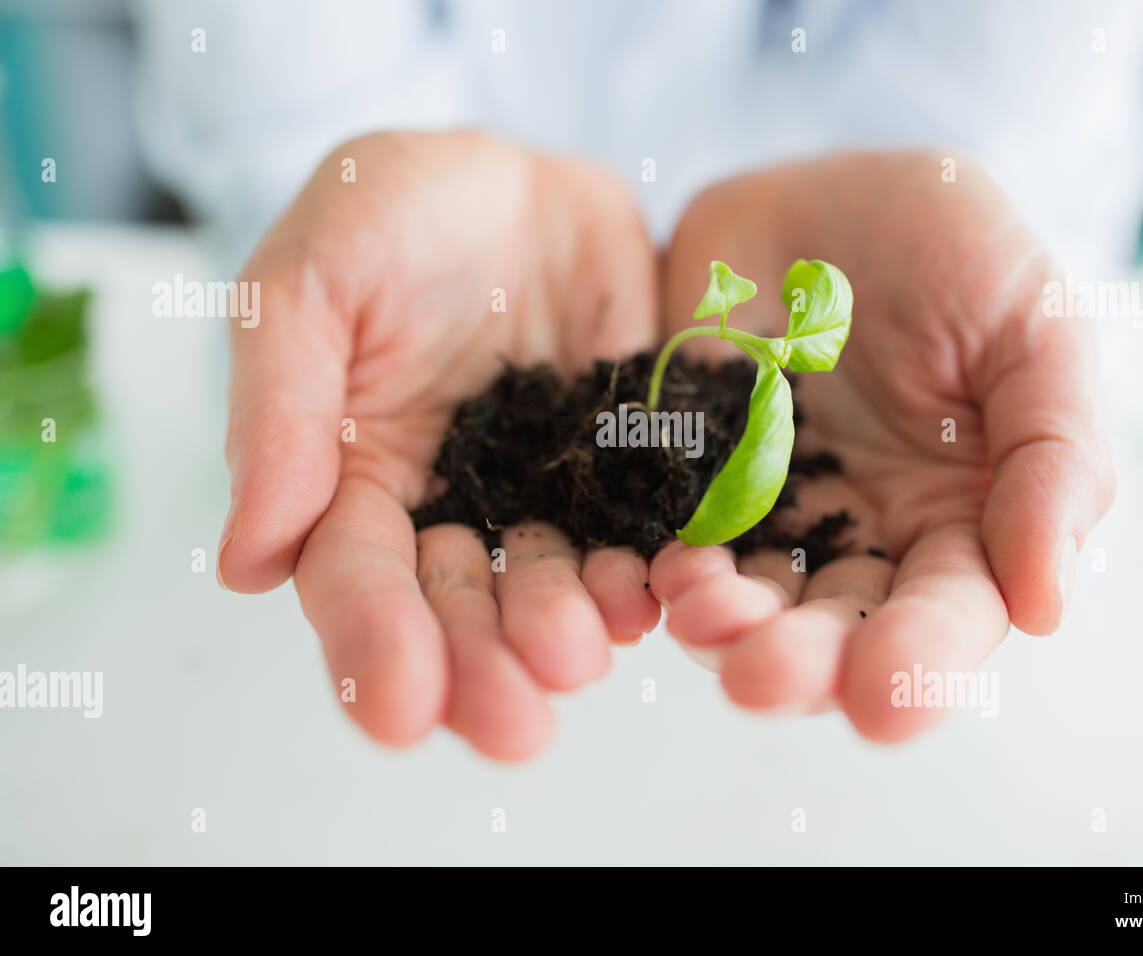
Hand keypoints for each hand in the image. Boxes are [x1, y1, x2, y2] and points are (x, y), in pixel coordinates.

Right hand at [219, 132, 660, 756]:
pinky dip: (649, 566)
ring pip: (555, 581)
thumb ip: (279, 414)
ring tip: (582, 660)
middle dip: (483, 669)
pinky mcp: (629, 464)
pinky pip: (643, 525)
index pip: (358, 580)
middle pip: (462, 606)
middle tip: (514, 727)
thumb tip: (246, 562)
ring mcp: (548, 490)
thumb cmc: (387, 216)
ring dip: (566, 631)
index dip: (376, 644)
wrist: (512, 176)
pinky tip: (655, 596)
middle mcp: (455, 506)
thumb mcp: (308, 287)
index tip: (400, 709)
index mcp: (359, 482)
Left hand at [654, 151, 1114, 739]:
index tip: (882, 700)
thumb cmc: (952, 246)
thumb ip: (1052, 457)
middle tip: (762, 677)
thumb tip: (1046, 606)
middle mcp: (863, 538)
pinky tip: (660, 569)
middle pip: (838, 632)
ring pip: (748, 604)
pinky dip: (662, 568)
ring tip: (703, 618)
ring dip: (723, 630)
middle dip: (803, 665)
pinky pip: (670, 540)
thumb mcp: (1032, 328)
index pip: (951, 615)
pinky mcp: (690, 480)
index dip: (920, 664)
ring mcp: (770, 514)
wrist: (824, 190)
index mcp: (961, 518)